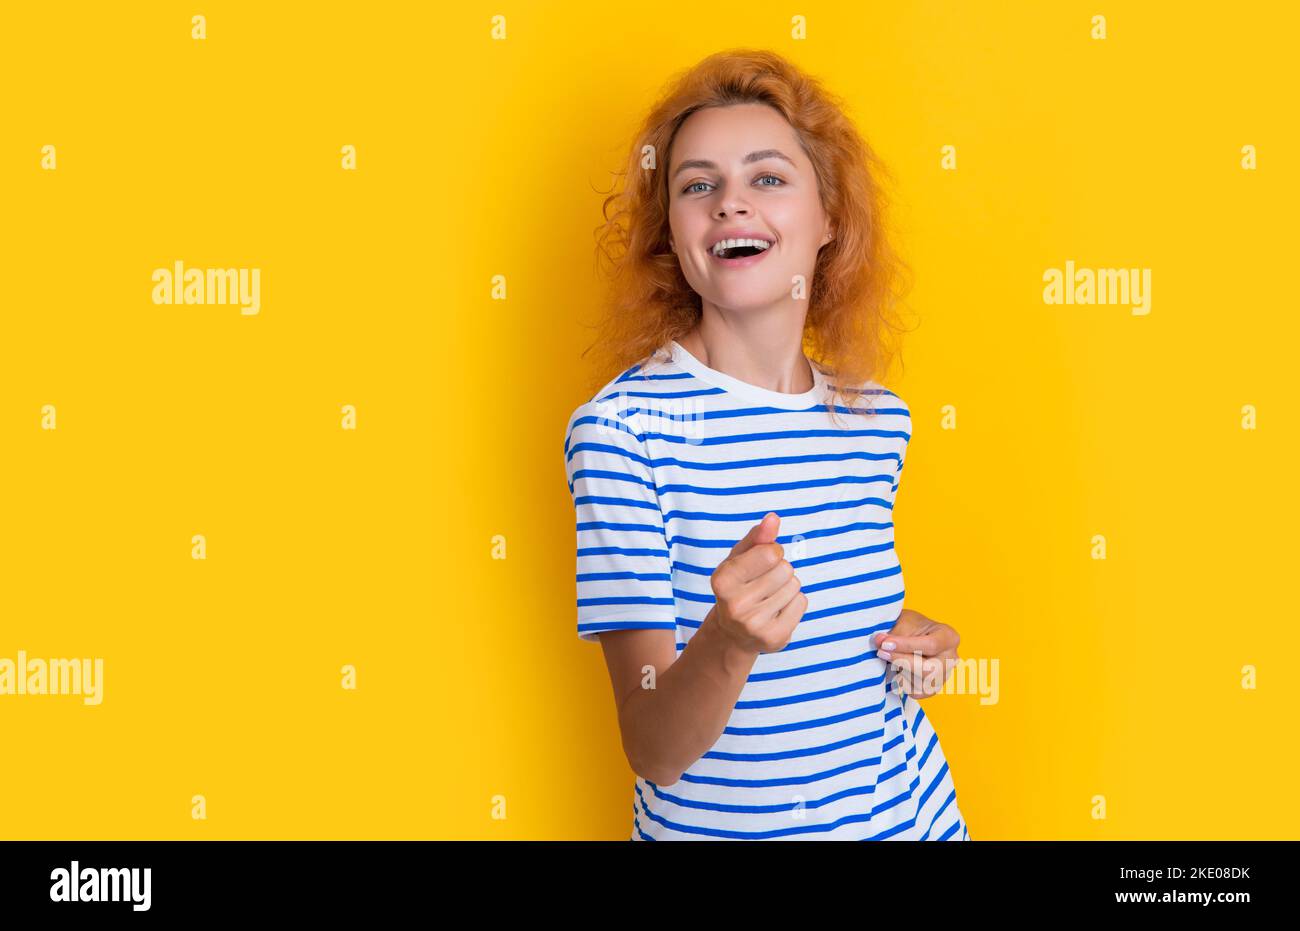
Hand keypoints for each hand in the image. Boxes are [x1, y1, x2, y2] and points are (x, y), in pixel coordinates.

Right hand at [709, 513, 806, 652]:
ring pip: (795, 586)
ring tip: (769, 597)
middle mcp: (735, 605)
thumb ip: (757, 537)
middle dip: (780, 571)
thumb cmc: (738, 586)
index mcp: (722, 580)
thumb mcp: (740, 558)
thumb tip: (773, 518)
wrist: (734, 633)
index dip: (772, 552)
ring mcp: (755, 624)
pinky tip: (777, 610)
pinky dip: (794, 603)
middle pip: (785, 569)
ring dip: (787, 587)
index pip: (771, 553)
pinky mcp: (774, 638)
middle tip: (763, 584)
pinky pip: (802, 603)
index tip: (761, 563)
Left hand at [874, 608, 959, 698]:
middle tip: (881, 652)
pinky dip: (902, 681)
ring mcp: (944, 676)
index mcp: (949, 637)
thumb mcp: (904, 622)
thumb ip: (894, 633)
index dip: (906, 646)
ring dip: (901, 670)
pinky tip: (899, 668)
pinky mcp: (932, 689)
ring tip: (892, 657)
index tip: (885, 644)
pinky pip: (915, 692)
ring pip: (920, 682)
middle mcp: (951, 659)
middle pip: (928, 669)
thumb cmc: (910, 627)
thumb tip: (879, 641)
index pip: (931, 645)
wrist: (910, 637)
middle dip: (901, 661)